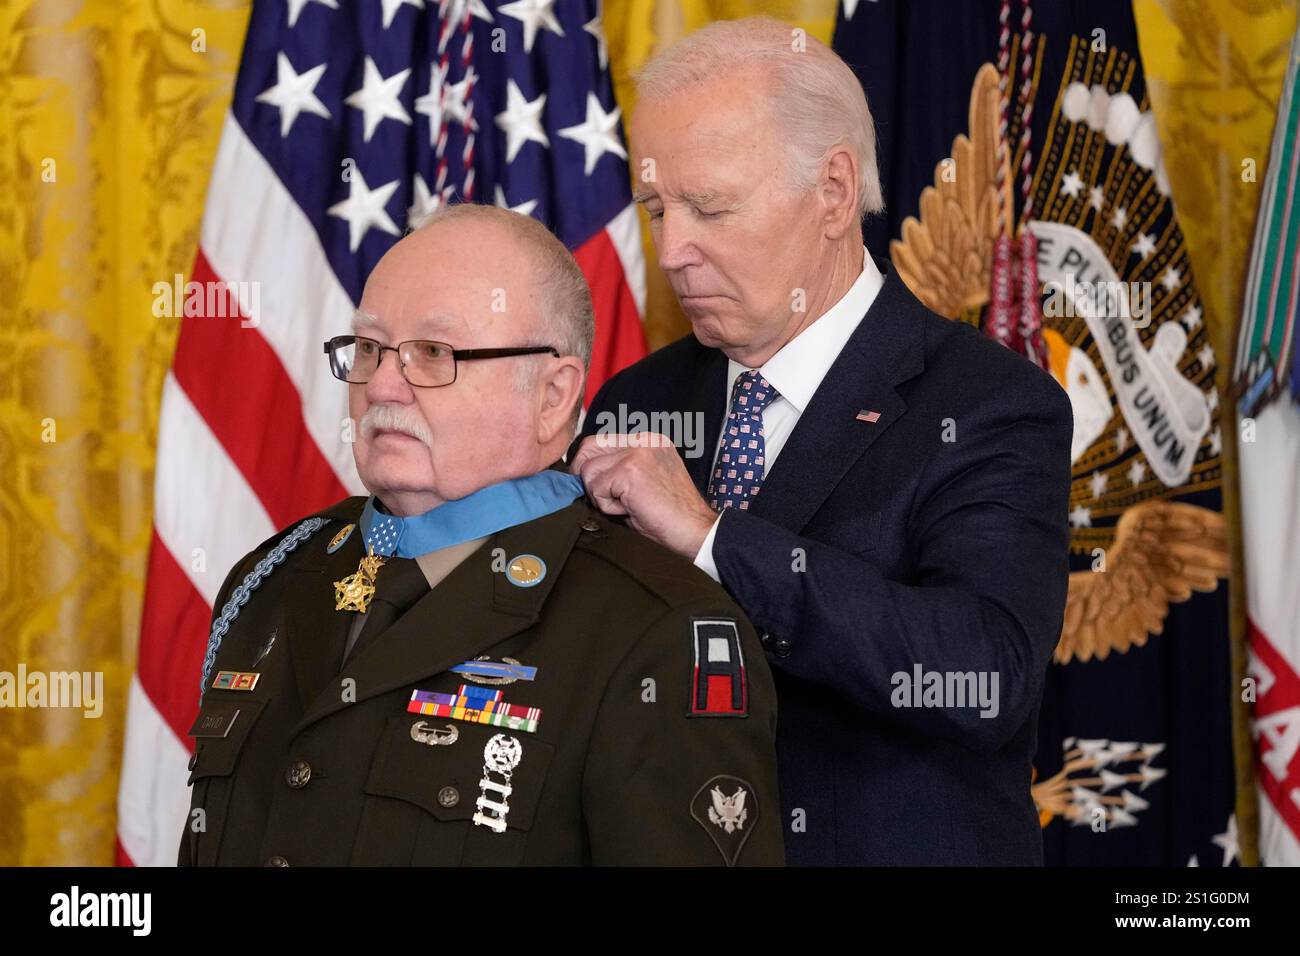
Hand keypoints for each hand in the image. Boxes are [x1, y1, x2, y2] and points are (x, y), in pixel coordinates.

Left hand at [570, 432, 717, 558]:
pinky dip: (607, 506)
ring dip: (600, 495)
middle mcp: (643, 439)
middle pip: (589, 447)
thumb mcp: (642, 482)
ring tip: (625, 506)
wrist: (695, 530)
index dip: (590, 466)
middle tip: (600, 498)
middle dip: (586, 476)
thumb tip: (582, 475)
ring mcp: (637, 452)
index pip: (600, 441)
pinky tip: (629, 510)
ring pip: (589, 470)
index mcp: (649, 440)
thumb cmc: (670, 515)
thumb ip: (618, 470)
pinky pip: (596, 488)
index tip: (596, 487)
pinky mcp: (629, 470)